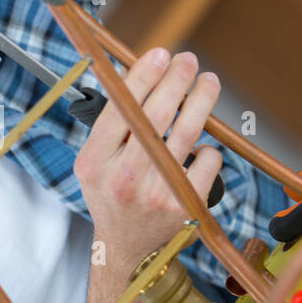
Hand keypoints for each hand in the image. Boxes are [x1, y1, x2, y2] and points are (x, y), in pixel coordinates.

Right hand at [73, 47, 221, 272]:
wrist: (127, 249)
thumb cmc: (112, 195)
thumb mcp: (96, 162)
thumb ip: (112, 125)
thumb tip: (140, 72)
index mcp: (93, 163)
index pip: (120, 109)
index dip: (143, 76)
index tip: (160, 54)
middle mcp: (121, 179)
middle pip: (156, 116)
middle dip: (177, 80)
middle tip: (190, 61)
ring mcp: (154, 194)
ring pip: (187, 133)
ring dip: (202, 100)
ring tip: (208, 83)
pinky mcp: (183, 205)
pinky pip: (206, 161)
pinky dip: (207, 148)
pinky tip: (200, 146)